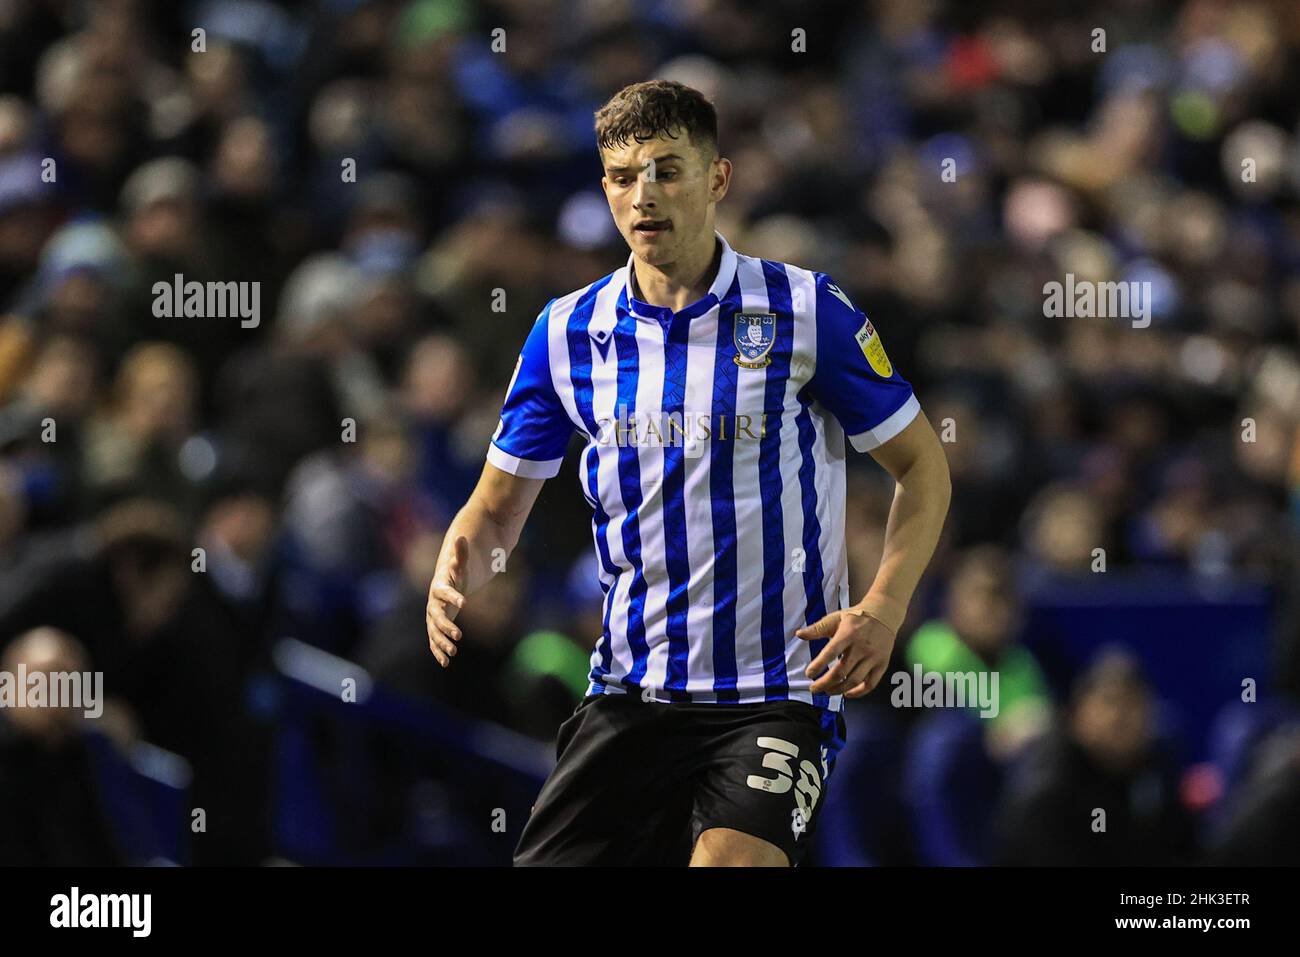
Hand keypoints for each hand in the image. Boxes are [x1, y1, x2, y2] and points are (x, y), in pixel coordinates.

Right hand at [425, 535, 468, 666]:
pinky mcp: (437, 626)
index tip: (465, 603)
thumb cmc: (457, 571)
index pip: (444, 592)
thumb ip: (461, 553)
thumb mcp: (462, 562)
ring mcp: (434, 616)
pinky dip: (439, 651)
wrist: (449, 581)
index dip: (453, 597)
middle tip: (459, 635)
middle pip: (436, 616)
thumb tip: (461, 538)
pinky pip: (435, 640)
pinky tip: (445, 663)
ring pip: (434, 631)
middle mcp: (433, 603)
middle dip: (446, 626)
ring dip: (441, 642)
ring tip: (453, 654)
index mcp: (439, 587)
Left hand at [796, 607, 895, 698]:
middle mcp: (862, 646)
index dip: (819, 665)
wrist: (884, 613)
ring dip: (838, 690)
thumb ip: (817, 628)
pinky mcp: (882, 664)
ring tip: (827, 691)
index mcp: (848, 633)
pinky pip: (870, 684)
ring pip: (854, 680)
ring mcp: (873, 657)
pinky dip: (858, 693)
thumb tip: (798, 634)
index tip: (809, 674)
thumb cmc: (855, 617)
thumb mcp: (835, 618)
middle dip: (824, 683)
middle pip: (841, 671)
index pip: (831, 652)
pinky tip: (846, 694)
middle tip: (814, 689)